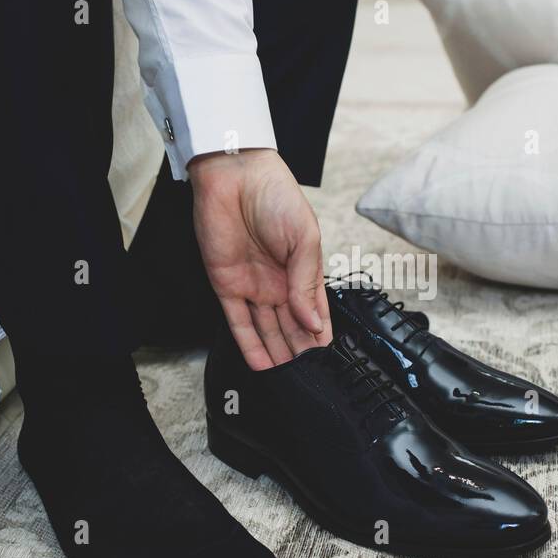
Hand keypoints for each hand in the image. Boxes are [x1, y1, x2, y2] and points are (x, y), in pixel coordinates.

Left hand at [189, 149, 331, 369]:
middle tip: (311, 379)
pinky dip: (249, 346)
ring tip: (290, 381)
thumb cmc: (276, 197)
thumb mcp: (305, 239)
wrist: (235, 177)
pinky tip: (263, 366)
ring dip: (278, 355)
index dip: (321, 337)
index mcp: (302, 272)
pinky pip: (238, 323)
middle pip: (291, 328)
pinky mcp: (226, 287)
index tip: (331, 362)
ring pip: (266, 331)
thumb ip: (307, 283)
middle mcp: (279, 284)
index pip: (314, 314)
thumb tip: (313, 324)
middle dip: (300, 353)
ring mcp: (253, 287)